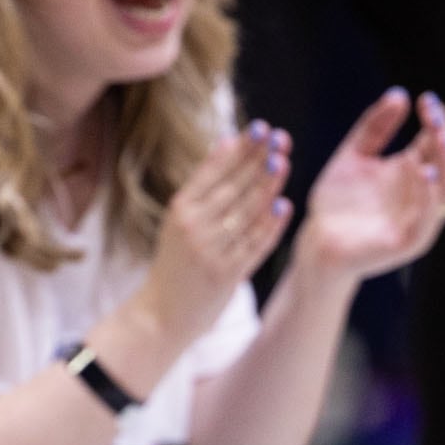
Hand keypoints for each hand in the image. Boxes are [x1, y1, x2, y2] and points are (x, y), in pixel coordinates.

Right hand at [136, 123, 292, 347]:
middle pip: (234, 187)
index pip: (215, 171)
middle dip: (259, 161)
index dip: (241, 149)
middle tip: (281, 138)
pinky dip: (270, 227)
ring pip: (246, 213)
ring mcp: (210, 252)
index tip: (262, 128)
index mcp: (180, 209)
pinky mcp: (225, 276)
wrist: (160, 315)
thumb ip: (204, 185)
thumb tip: (227, 141)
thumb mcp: (179, 220)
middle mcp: (193, 228)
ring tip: (284, 163)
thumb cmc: (175, 263)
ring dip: (268, 187)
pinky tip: (284, 207)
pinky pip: (253, 246)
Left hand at [299, 89, 444, 282]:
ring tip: (441, 136)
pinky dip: (429, 196)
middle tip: (435, 114)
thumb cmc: (336, 202)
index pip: (438, 143)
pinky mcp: (407, 243)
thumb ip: (374, 128)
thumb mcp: (354, 156)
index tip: (427, 100)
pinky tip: (423, 170)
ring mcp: (418, 220)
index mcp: (414, 173)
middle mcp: (422, 196)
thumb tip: (399, 93)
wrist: (317, 242)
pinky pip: (426, 219)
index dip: (437, 120)